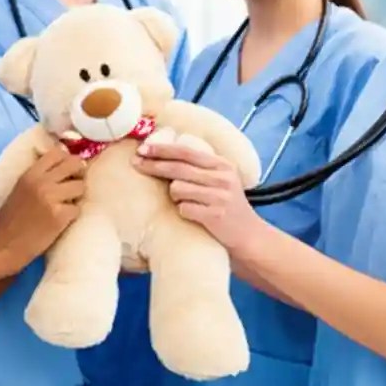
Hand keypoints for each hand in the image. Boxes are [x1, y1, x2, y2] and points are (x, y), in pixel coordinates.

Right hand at [0, 146, 85, 271]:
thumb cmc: (9, 221)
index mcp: (29, 174)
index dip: (67, 160)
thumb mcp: (20, 189)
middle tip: (74, 184)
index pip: (57, 153)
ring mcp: (51, 198)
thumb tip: (62, 169)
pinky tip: (62, 221)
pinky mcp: (59, 216)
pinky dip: (72, 215)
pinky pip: (78, 209)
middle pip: (74, 164)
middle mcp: (41, 182)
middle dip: (79, 174)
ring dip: (77, 196)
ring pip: (80, 186)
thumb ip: (38, 178)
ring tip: (67, 205)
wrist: (2, 247)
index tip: (68, 170)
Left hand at [133, 141, 265, 253]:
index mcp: (222, 165)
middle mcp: (222, 178)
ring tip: (189, 204)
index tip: (143, 148)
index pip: (187, 151)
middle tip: (136, 163)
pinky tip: (195, 216)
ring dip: (176, 197)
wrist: (250, 237)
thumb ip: (200, 169)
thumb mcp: (221, 182)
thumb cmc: (228, 208)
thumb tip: (163, 156)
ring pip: (177, 189)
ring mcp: (219, 196)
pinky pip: (183, 209)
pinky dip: (184, 212)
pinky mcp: (214, 215)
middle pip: (178, 167)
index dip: (163, 149)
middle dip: (154, 165)